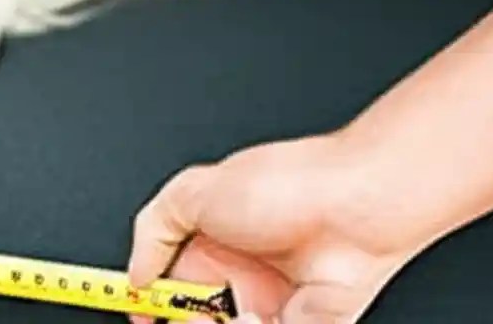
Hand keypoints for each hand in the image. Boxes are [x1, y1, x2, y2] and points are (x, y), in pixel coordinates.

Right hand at [127, 135, 420, 323]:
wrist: (355, 204)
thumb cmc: (287, 183)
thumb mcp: (192, 191)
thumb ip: (152, 229)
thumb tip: (136, 273)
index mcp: (210, 245)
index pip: (168, 288)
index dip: (149, 306)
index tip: (139, 314)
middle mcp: (240, 278)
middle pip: (195, 320)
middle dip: (183, 323)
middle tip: (189, 316)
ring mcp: (274, 304)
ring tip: (233, 317)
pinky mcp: (307, 323)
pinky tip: (261, 317)